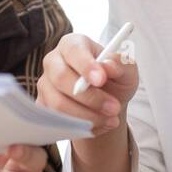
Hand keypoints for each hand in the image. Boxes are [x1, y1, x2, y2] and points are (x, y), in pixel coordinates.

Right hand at [36, 32, 139, 152]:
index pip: (73, 50)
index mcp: (73, 44)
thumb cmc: (115, 79)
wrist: (108, 101)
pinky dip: (81, 127)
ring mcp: (45, 85)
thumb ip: (121, 64)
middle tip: (114, 107)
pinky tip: (101, 125)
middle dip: (89, 97)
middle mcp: (53, 62)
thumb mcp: (127, 70)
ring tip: (112, 119)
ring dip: (88, 116)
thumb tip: (108, 65)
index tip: (101, 80)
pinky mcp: (44, 107)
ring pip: (58, 104)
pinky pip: (56, 121)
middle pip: (60, 78)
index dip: (85, 65)